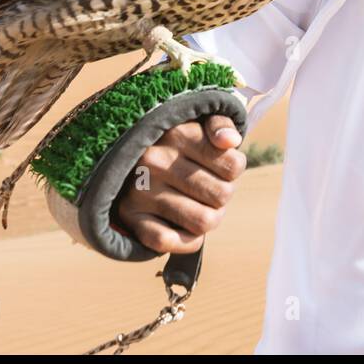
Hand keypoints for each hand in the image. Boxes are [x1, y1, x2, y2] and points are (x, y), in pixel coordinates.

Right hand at [113, 115, 246, 254]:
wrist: (132, 156)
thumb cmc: (180, 143)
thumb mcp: (201, 122)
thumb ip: (221, 125)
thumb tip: (230, 141)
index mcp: (178, 134)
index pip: (234, 166)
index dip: (234, 170)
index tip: (218, 165)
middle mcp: (155, 160)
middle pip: (222, 196)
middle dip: (222, 195)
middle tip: (208, 188)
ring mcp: (140, 190)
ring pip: (203, 222)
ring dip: (209, 218)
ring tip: (199, 205)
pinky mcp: (129, 215)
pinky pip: (168, 241)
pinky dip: (186, 241)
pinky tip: (187, 228)